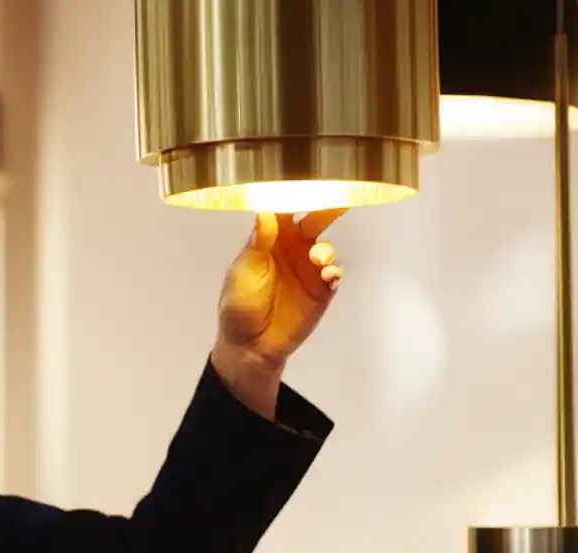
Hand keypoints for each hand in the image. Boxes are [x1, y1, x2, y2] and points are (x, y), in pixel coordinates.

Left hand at [211, 210, 345, 415]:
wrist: (250, 346)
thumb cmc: (239, 305)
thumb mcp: (243, 272)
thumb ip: (257, 243)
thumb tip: (264, 212)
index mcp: (269, 238)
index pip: (284, 208)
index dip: (293, 194)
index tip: (305, 181)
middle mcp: (292, 248)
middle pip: (313, 220)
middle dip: (325, 209)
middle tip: (337, 199)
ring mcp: (308, 269)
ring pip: (325, 247)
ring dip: (325, 250)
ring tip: (318, 259)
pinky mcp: (320, 290)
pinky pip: (334, 274)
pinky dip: (334, 272)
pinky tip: (328, 276)